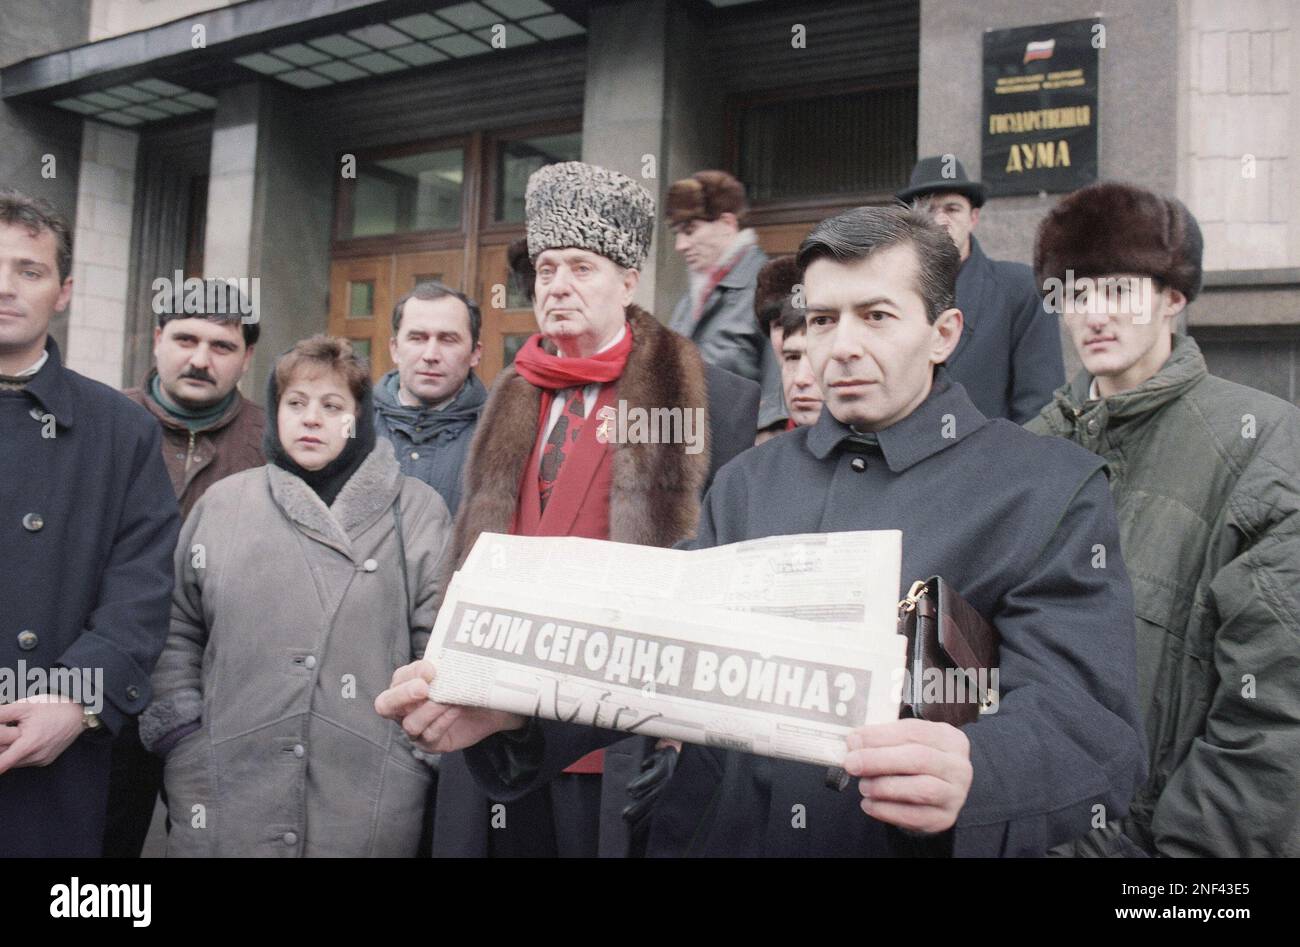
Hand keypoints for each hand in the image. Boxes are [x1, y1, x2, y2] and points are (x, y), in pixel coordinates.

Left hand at [0, 696, 87, 775]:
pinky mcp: (44, 761)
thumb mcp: (25, 707)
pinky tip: (26, 739)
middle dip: (1, 746)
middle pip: (5, 759)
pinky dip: (20, 753)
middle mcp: (35, 757)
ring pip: (14, 761)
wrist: (79, 714)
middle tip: (11, 730)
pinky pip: (25, 761)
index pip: (2, 763)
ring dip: (10, 751)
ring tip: (18, 733)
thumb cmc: (54, 708)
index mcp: (29, 744)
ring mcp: (40, 760)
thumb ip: (2, 714)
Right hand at [374, 660, 524, 753]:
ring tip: (449, 700)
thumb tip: (447, 609)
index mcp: (406, 684)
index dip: (412, 673)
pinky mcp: (431, 743)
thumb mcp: (457, 666)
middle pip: (385, 705)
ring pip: (410, 723)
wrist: (494, 705)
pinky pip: (429, 736)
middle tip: (424, 688)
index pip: (398, 679)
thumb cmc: (468, 681)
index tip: (432, 669)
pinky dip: (442, 721)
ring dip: (430, 710)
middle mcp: (404, 708)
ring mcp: (416, 728)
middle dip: (403, 695)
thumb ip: (447, 651)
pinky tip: (456, 709)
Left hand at [842, 717, 972, 834]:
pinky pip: (914, 816)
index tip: (853, 740)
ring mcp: (955, 794)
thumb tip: (854, 742)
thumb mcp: (904, 742)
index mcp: (948, 738)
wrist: (933, 794)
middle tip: (851, 764)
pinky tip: (869, 805)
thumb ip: (882, 739)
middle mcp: (958, 765)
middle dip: (880, 760)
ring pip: (921, 789)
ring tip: (863, 786)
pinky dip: (887, 810)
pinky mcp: (944, 818)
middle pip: (919, 759)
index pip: (914, 732)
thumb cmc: (913, 761)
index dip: (881, 735)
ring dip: (885, 787)